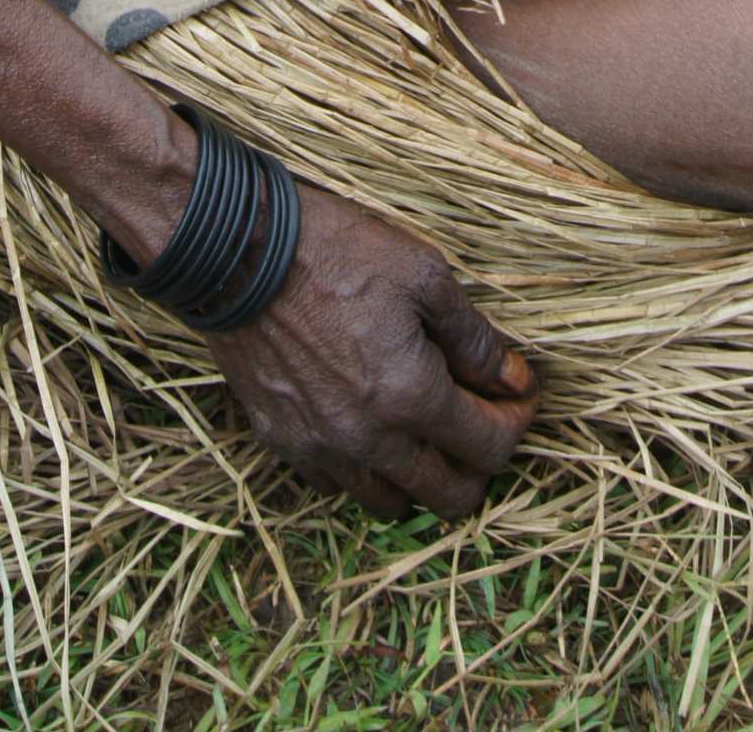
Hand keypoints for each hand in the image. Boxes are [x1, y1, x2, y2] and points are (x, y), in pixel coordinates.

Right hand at [210, 179, 538, 519]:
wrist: (234, 250)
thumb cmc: (334, 250)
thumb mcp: (423, 274)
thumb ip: (474, 338)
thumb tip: (510, 378)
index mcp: (410, 397)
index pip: (490, 448)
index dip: (517, 422)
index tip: (518, 392)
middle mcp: (367, 440)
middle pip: (449, 498)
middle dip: (479, 464)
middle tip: (480, 417)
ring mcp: (319, 448)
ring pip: (391, 503)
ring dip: (421, 474)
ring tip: (425, 425)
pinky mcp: (281, 441)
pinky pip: (337, 482)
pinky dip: (366, 466)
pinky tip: (369, 419)